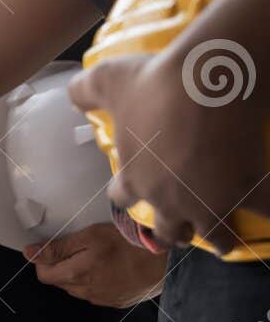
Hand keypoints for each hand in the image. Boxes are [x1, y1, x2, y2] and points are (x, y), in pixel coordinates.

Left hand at [25, 223, 164, 307]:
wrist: (170, 262)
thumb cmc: (131, 244)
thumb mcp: (91, 236)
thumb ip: (59, 247)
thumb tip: (30, 253)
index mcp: (76, 275)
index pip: (44, 274)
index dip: (45, 259)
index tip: (55, 247)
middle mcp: (87, 292)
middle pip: (60, 281)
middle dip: (63, 265)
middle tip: (80, 248)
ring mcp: (103, 299)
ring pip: (78, 288)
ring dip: (80, 273)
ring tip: (98, 256)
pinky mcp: (118, 302)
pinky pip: (97, 293)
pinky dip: (97, 280)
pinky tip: (111, 267)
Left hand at [69, 51, 269, 250]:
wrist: (207, 82)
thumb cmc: (154, 83)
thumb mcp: (107, 81)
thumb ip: (84, 91)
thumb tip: (71, 93)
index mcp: (135, 178)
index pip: (123, 198)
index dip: (129, 194)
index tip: (136, 193)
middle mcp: (169, 199)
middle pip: (167, 228)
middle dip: (172, 230)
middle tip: (180, 230)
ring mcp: (209, 201)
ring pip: (213, 235)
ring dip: (218, 237)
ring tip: (224, 240)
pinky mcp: (247, 192)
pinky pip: (267, 214)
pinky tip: (269, 212)